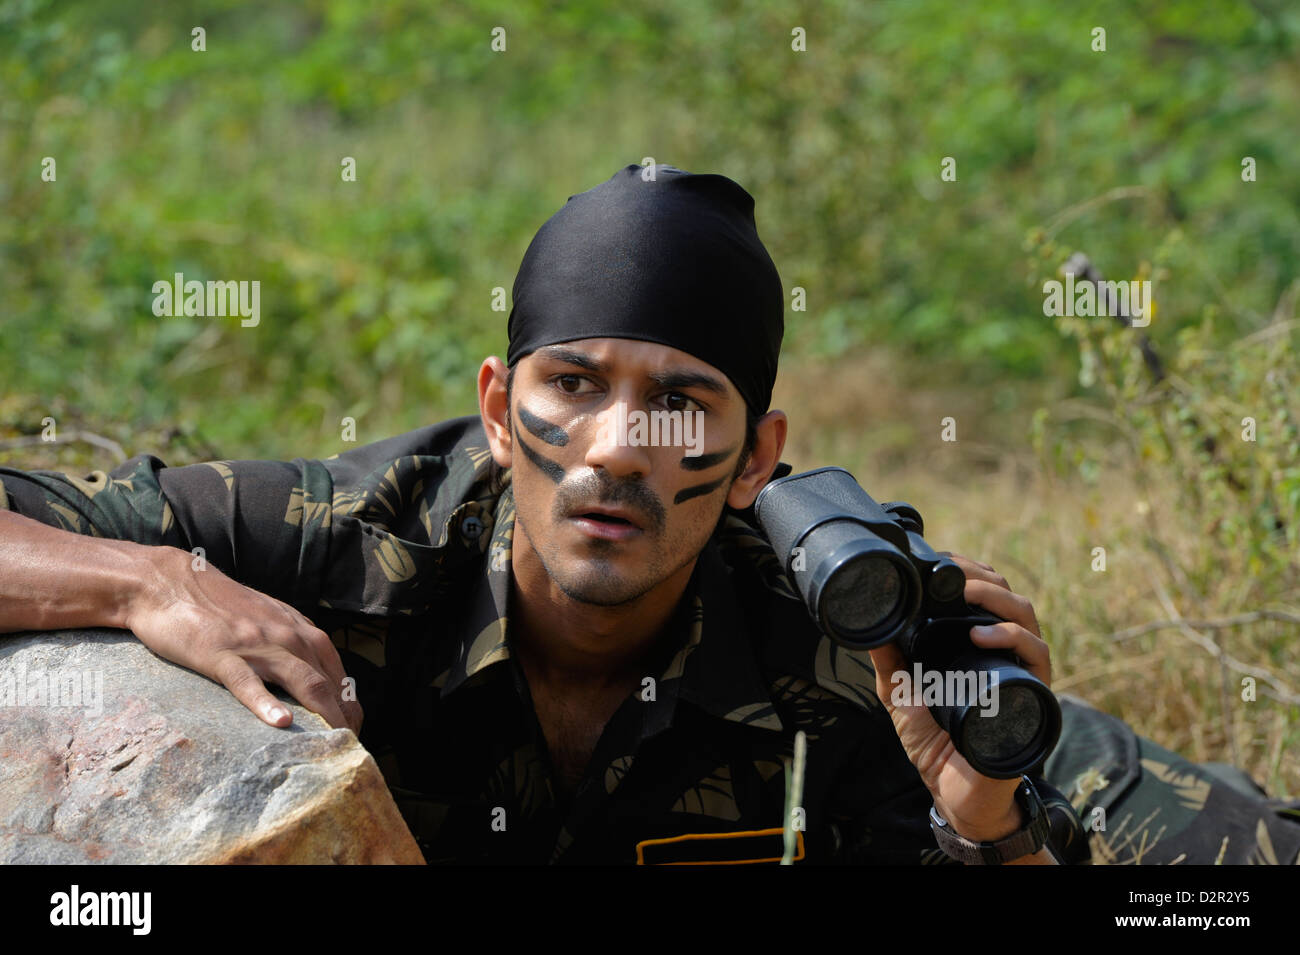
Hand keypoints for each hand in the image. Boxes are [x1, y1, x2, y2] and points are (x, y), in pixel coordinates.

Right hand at [124, 545, 362, 733]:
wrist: (170, 583)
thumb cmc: (220, 607)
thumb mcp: (268, 619)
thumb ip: (291, 643)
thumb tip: (313, 679)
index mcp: (300, 630)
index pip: (337, 674)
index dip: (349, 707)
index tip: (352, 735)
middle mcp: (288, 636)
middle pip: (327, 683)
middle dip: (343, 719)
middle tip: (349, 751)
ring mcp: (256, 645)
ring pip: (301, 681)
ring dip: (322, 715)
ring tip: (333, 745)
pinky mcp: (221, 654)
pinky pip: (248, 682)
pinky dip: (265, 702)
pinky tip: (280, 723)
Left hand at [867, 552, 1049, 852]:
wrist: (956, 794)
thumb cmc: (935, 745)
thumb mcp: (901, 696)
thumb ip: (888, 663)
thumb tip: (869, 625)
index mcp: (975, 647)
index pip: (983, 595)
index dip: (968, 572)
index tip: (941, 559)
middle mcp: (1003, 653)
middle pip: (1006, 597)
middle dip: (981, 576)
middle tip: (953, 573)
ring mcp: (1020, 671)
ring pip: (1025, 616)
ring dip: (997, 598)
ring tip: (968, 594)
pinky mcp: (1033, 695)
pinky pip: (1036, 656)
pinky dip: (1011, 638)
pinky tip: (983, 635)